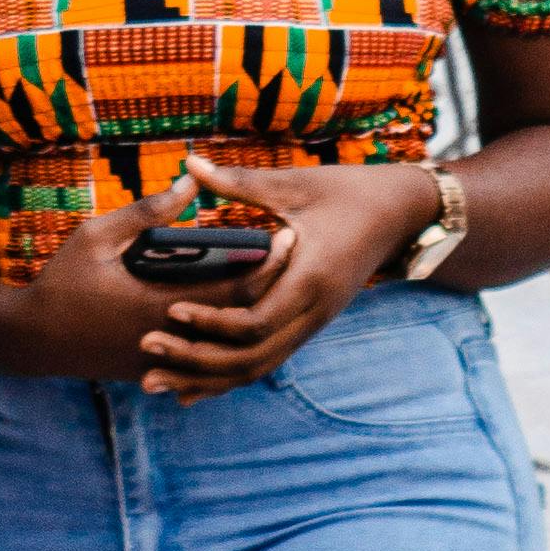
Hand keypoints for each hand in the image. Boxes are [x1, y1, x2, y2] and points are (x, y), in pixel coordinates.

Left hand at [117, 162, 435, 395]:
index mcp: (310, 279)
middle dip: (197, 362)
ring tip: (156, 383)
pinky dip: (229, 375)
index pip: (256, 321)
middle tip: (148, 353)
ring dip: (207, 379)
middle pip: (252, 359)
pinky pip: (267, 360)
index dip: (211, 322)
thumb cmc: (348, 191)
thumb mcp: (295, 184)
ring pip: (258, 368)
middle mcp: (314, 312)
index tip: (170, 310)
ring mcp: (314, 323)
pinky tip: (193, 388)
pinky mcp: (309, 325)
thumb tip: (188, 162)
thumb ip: (239, 182)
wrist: (401, 213)